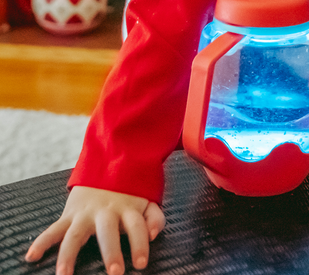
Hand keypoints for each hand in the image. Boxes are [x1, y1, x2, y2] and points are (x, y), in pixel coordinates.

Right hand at [24, 186, 164, 274]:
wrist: (106, 166)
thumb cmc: (128, 194)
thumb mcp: (147, 200)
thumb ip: (155, 218)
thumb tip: (153, 235)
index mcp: (128, 209)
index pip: (137, 227)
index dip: (140, 244)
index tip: (140, 264)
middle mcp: (106, 212)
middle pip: (108, 232)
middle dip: (111, 252)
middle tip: (115, 272)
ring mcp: (85, 214)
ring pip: (75, 235)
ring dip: (68, 255)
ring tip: (64, 274)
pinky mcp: (68, 215)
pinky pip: (52, 229)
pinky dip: (41, 242)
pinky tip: (32, 256)